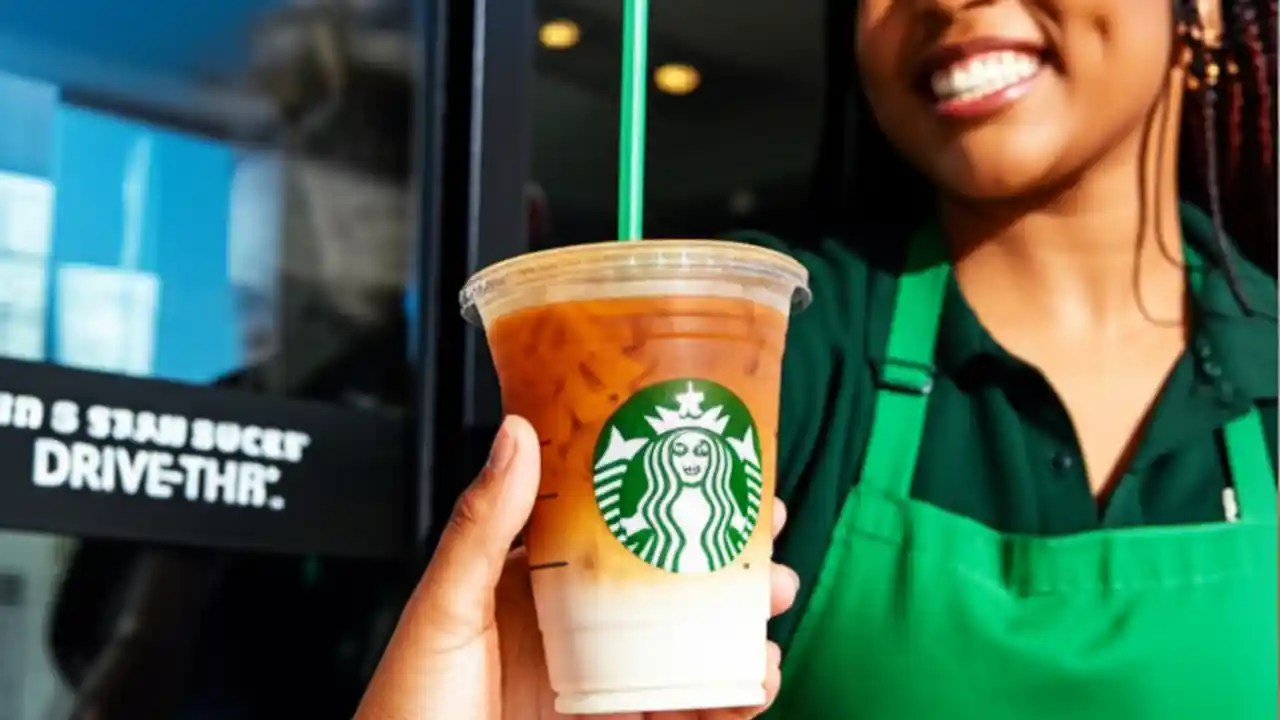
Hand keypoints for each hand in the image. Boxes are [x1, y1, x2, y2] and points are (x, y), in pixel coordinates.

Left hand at [355, 415, 799, 719]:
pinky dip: (729, 699)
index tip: (719, 470)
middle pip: (664, 585)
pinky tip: (751, 685)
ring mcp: (597, 684)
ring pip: (686, 647)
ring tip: (770, 620)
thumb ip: (482, 528)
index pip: (610, 525)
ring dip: (738, 632)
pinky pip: (687, 711)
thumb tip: (517, 433)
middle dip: (725, 566)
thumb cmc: (407, 710)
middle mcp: (571, 628)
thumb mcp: (445, 611)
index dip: (667, 497)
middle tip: (769, 549)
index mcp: (529, 583)